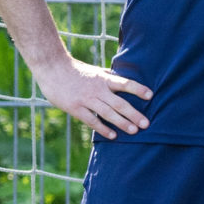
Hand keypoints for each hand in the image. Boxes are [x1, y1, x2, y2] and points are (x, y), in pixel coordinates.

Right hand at [35, 53, 152, 139]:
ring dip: (122, 123)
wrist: (52, 67)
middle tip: (146, 124)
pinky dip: (103, 129)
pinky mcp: (75, 108)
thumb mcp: (95, 71)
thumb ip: (109, 78)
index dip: (138, 89)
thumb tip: (125, 81)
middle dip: (134, 114)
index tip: (150, 95)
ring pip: (108, 113)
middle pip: (119, 103)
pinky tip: (113, 136)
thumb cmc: (76, 70)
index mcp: (104, 79)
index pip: (125, 83)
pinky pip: (92, 120)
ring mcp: (86, 99)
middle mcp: (98, 89)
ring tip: (134, 131)